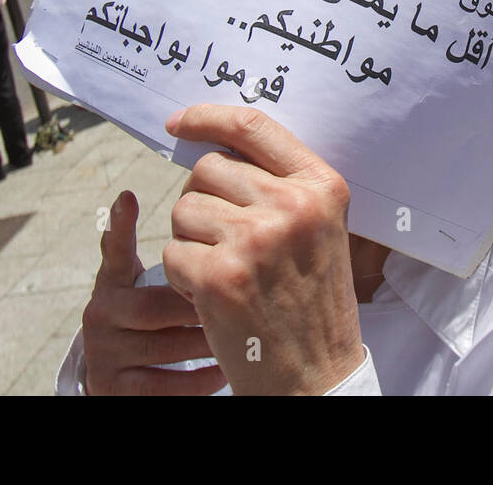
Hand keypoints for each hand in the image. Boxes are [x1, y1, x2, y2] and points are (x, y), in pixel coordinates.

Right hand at [81, 190, 225, 394]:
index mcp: (111, 283)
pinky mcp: (111, 388)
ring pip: (162, 347)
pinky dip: (197, 380)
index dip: (119, 226)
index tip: (128, 197)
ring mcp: (102, 353)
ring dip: (207, 342)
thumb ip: (174, 256)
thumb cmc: (158, 321)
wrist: (126, 378)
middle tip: (242, 301)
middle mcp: (98, 315)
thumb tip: (212, 210)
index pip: (115, 252)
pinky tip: (222, 372)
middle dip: (201, 306)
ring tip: (241, 334)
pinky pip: (161, 385)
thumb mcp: (156, 286)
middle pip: (155, 307)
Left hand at [162, 105, 362, 395]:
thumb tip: (212, 142)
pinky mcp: (219, 275)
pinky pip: (171, 253)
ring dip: (190, 241)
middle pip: (208, 169)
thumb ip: (280, 184)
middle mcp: (291, 206)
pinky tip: (215, 298)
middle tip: (226, 241)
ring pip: (182, 209)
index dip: (208, 117)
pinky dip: (182, 277)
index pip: (253, 126)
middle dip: (202, 200)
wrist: (317, 375)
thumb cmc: (312, 300)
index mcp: (321, 187)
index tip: (179, 123)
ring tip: (226, 272)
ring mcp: (254, 239)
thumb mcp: (319, 229)